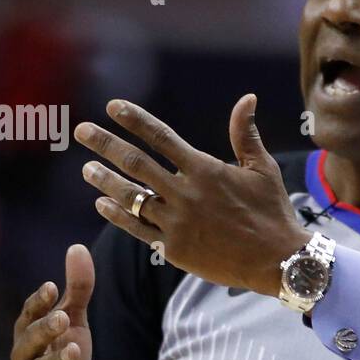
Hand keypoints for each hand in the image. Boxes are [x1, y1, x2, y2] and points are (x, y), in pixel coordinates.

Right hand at [10, 244, 94, 359]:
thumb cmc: (58, 359)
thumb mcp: (72, 324)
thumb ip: (76, 290)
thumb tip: (78, 247)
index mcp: (31, 334)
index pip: (29, 315)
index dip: (38, 302)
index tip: (51, 287)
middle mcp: (25, 358)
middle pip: (29, 341)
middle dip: (44, 328)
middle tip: (64, 317)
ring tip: (75, 350)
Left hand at [74, 95, 308, 295]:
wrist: (278, 261)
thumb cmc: (273, 212)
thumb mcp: (263, 168)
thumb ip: (246, 134)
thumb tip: (247, 98)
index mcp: (205, 169)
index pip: (161, 137)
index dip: (134, 120)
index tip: (112, 107)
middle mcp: (186, 193)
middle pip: (135, 163)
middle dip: (105, 145)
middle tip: (81, 132)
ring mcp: (176, 222)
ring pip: (131, 196)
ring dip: (105, 180)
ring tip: (87, 169)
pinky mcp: (173, 248)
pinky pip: (136, 228)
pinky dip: (117, 215)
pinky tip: (102, 203)